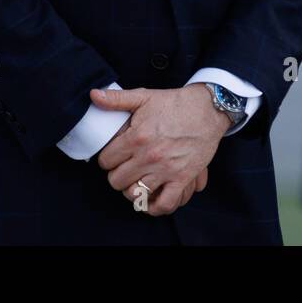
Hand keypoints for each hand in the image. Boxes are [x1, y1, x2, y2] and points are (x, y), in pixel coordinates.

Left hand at [93, 84, 228, 215]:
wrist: (207, 109)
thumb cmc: (175, 103)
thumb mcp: (144, 97)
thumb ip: (116, 99)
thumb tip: (93, 95)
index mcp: (137, 137)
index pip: (106, 161)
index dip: (107, 159)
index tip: (114, 156)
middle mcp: (149, 156)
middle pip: (116, 181)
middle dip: (117, 175)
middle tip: (124, 168)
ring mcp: (166, 170)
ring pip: (135, 194)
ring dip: (132, 190)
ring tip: (135, 182)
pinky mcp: (182, 178)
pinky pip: (165, 203)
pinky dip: (155, 207)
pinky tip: (151, 200)